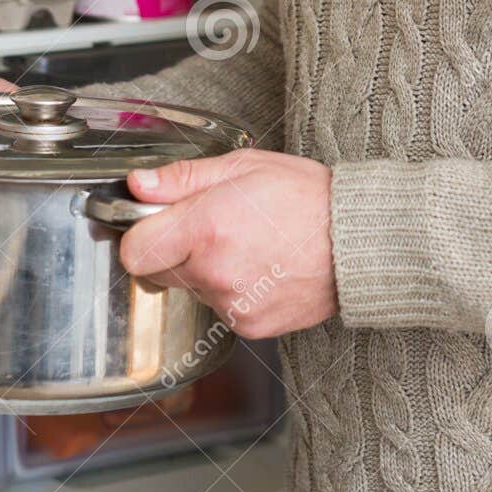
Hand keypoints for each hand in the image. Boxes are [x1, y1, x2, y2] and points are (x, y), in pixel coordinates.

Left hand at [120, 149, 336, 338]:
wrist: (357, 240)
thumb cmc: (306, 196)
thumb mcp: (243, 166)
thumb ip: (183, 178)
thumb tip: (139, 184)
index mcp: (206, 227)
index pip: (134, 250)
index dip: (141, 234)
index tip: (156, 223)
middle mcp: (214, 272)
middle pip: (159, 271)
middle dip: (175, 250)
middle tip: (214, 226)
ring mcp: (231, 304)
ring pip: (192, 289)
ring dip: (206, 271)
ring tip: (248, 245)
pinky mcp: (250, 325)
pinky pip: (221, 308)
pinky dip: (232, 291)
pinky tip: (261, 268)